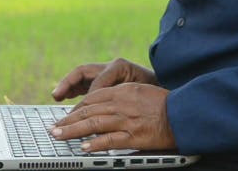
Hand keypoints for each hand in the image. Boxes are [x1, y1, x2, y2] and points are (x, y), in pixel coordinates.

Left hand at [49, 83, 175, 151]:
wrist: (183, 113)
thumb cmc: (163, 103)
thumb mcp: (139, 90)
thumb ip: (120, 96)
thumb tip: (101, 104)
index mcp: (121, 91)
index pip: (91, 99)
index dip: (75, 108)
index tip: (64, 116)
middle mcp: (120, 104)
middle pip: (87, 111)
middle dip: (67, 121)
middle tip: (53, 129)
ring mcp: (126, 120)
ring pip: (93, 125)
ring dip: (73, 131)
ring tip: (59, 136)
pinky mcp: (133, 136)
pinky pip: (110, 140)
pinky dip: (95, 143)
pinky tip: (84, 147)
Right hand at [51, 58, 158, 101]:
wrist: (162, 87)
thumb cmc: (154, 92)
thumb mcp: (142, 95)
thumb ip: (124, 100)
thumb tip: (108, 111)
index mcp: (120, 67)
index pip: (98, 82)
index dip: (90, 97)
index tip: (83, 112)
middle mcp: (110, 67)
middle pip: (83, 72)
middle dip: (68, 83)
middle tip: (57, 95)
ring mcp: (104, 72)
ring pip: (81, 76)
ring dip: (67, 86)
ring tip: (56, 96)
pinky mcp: (102, 79)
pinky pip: (84, 82)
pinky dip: (74, 90)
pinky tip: (65, 99)